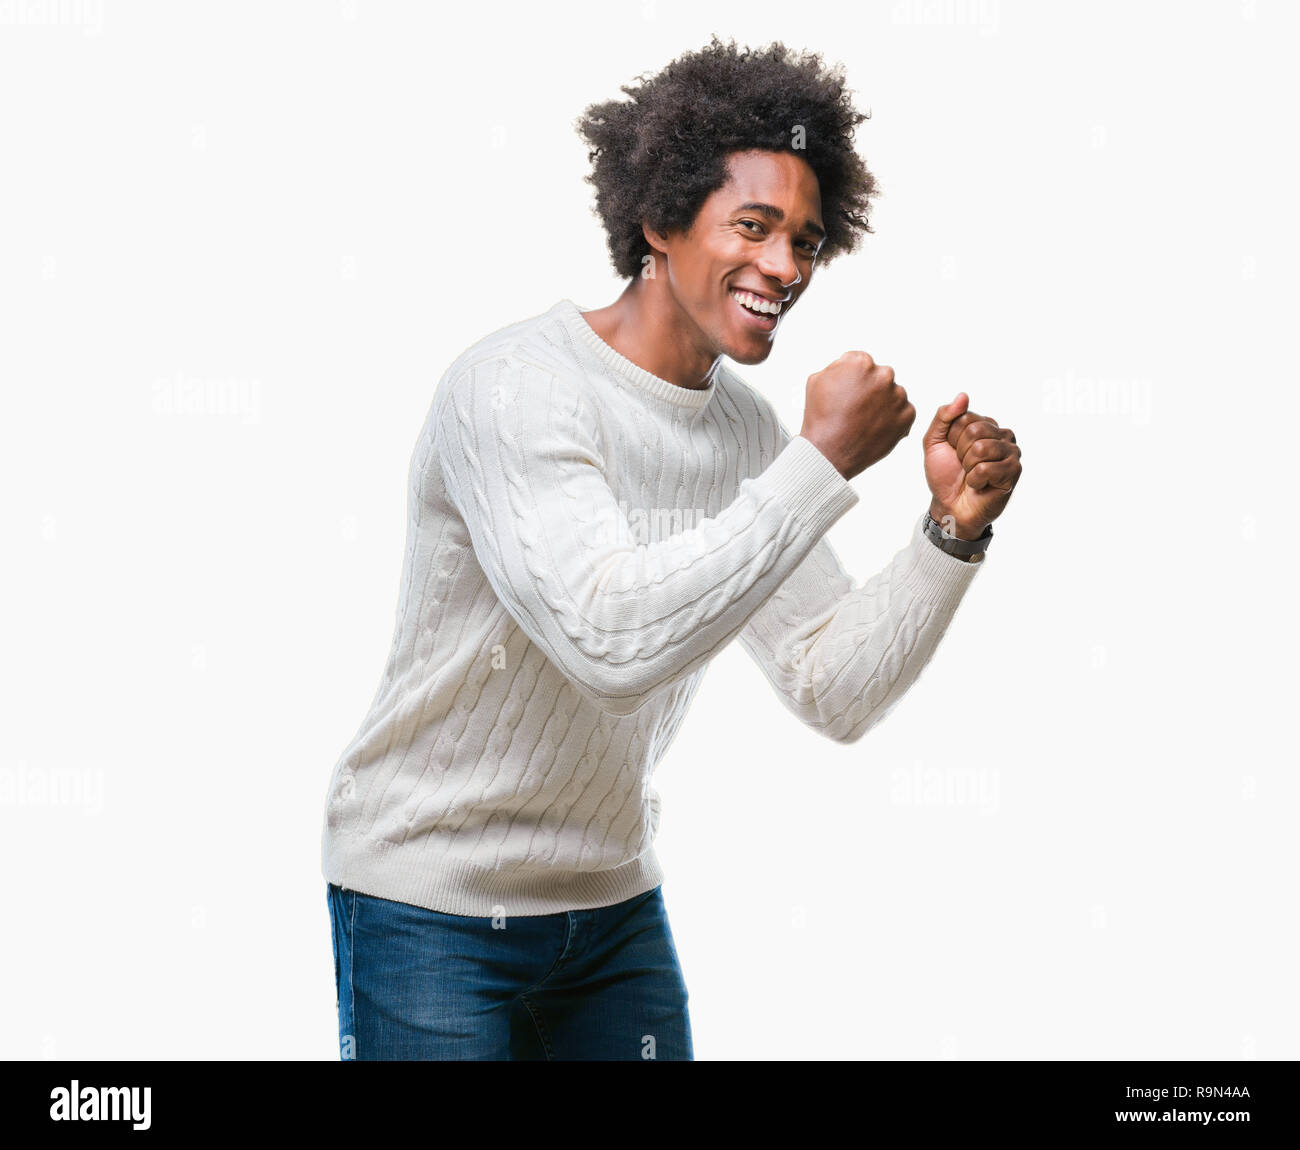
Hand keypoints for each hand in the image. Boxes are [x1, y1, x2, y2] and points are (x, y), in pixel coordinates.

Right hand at [800, 351, 916, 480]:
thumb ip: (837, 366)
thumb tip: (848, 364)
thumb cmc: (820, 419)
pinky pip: (904, 412)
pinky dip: (893, 419)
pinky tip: (875, 428)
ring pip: (893, 395)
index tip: (848, 394)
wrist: (828, 453)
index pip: (863, 363)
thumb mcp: (816, 380)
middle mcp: (883, 375)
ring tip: (864, 422)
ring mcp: (897, 396)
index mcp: (861, 362)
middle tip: (856, 409)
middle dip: (871, 390)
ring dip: (883, 404)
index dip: (853, 380)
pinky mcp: (907, 416)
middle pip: (880, 377)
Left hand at [922, 393, 1021, 537]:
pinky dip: (975, 480)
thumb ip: (943, 417)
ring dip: (968, 467)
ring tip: (971, 475)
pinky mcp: (1014, 472)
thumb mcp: (934, 443)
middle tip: (963, 466)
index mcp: (984, 425)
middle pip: (974, 430)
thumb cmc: (945, 475)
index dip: (951, 438)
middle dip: (960, 452)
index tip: (953, 452)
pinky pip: (986, 468)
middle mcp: (1001, 435)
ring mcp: (1011, 452)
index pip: (965, 417)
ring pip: (981, 449)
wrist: (950, 506)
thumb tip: (963, 396)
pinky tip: (980, 485)